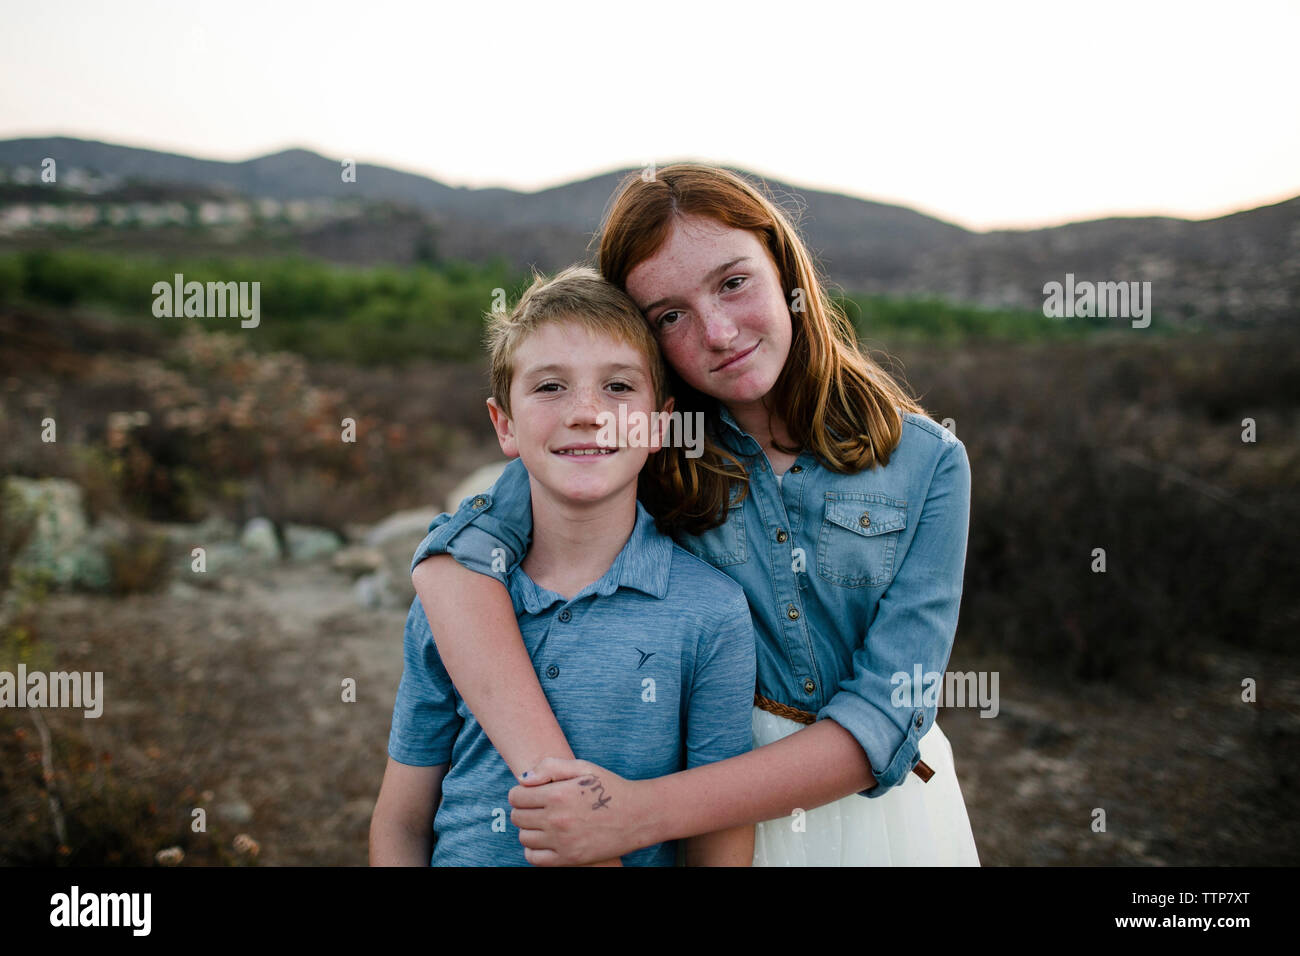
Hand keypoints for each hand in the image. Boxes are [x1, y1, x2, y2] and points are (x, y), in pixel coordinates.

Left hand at [509, 757, 649, 865]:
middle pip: (517, 817)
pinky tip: (545, 840)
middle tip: (537, 807)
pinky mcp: (569, 859)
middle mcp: (557, 820)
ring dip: (529, 829)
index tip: (530, 792)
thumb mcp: (584, 767)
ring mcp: (562, 842)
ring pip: (524, 838)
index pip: (516, 797)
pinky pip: (534, 859)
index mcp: (558, 795)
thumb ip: (550, 767)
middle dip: (523, 809)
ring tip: (543, 822)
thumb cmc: (610, 788)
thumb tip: (522, 780)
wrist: (638, 816)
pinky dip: (533, 850)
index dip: (520, 792)